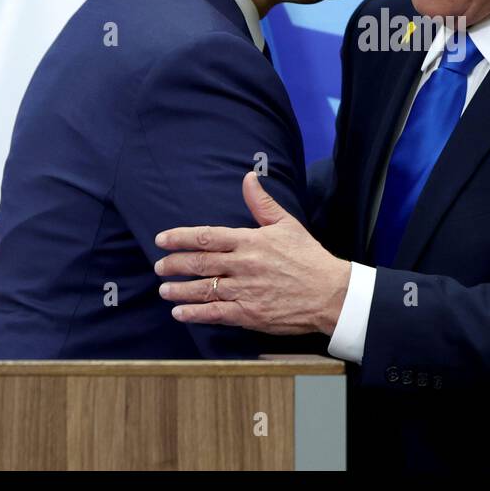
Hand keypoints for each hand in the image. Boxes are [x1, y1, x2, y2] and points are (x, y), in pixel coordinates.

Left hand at [154, 171, 351, 335]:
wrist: (330, 292)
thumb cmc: (309, 257)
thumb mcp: (287, 224)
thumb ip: (262, 203)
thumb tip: (248, 177)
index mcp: (250, 241)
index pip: (207, 236)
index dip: (181, 238)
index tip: (162, 240)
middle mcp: (244, 265)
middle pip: (200, 263)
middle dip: (175, 264)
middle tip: (159, 266)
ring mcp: (245, 291)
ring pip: (203, 289)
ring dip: (179, 290)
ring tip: (164, 290)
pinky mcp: (249, 313)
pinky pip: (215, 313)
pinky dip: (194, 313)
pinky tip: (180, 313)